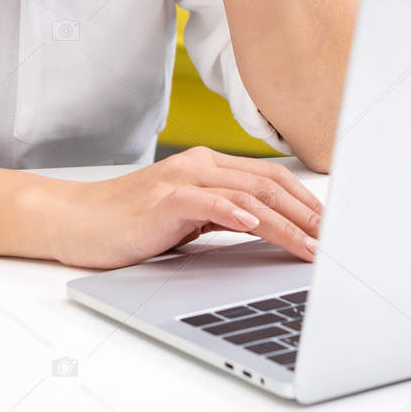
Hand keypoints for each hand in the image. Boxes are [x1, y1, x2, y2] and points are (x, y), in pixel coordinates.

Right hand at [43, 146, 321, 269]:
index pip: (270, 179)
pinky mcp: (164, 200)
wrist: (77, 221)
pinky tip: (253, 225)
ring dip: (285, 224)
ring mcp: (181, 180)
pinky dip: (233, 213)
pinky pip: (206, 202)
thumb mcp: (185, 218)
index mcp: (206, 167)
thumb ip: (221, 216)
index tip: (331, 227)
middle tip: (333, 241)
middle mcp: (199, 166)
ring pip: (247, 196)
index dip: (305, 201)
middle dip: (307, 215)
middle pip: (268, 185)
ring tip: (309, 246)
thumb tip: (266, 230)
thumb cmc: (128, 223)